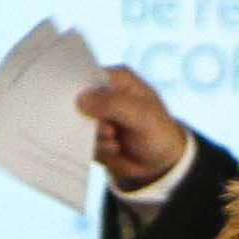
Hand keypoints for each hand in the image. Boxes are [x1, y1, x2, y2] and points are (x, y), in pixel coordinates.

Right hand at [78, 65, 191, 192]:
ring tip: (115, 142)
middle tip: (110, 131)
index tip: (77, 104)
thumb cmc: (158, 131)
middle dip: (86, 118)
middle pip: (77, 100)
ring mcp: (97, 116)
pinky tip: (114, 149)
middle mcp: (104, 95)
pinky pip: (80, 140)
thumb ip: (113, 104)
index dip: (76, 87)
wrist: (161, 163)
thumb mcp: (142, 115)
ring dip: (95, 136)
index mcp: (116, 79)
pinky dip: (95, 147)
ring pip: (77, 123)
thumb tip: (81, 99)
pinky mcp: (92, 136)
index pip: (87, 74)